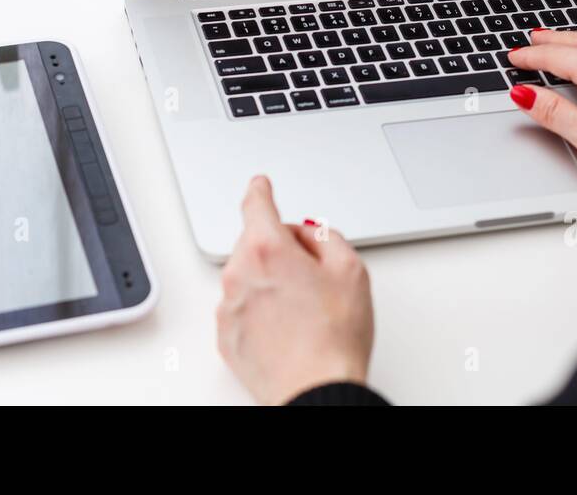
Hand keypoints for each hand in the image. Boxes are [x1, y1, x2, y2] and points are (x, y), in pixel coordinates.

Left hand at [216, 176, 374, 404]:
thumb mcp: (351, 270)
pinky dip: (258, 309)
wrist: (315, 391)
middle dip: (279, 248)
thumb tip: (308, 235)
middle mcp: (239, 273)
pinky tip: (286, 327)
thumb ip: (325, 237)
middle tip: (312, 276)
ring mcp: (228, 306)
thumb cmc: (334, 338)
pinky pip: (241, 307)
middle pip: (255, 241)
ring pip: (247, 275)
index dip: (260, 190)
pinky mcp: (225, 335)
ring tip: (302, 310)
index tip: (260, 184)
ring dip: (268, 280)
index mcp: (267, 248)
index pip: (256, 204)